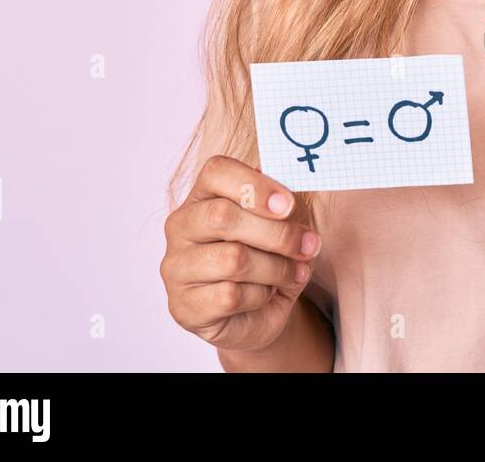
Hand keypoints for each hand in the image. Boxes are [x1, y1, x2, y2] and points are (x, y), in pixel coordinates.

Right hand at [161, 155, 321, 352]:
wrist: (260, 313)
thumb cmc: (269, 259)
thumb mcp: (283, 227)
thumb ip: (283, 208)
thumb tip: (288, 198)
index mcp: (203, 195)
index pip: (216, 172)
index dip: (255, 185)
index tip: (288, 205)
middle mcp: (182, 227)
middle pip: (223, 216)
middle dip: (277, 233)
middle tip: (308, 246)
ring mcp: (177, 267)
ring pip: (232, 259)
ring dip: (276, 269)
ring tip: (292, 274)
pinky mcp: (183, 306)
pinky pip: (230, 296)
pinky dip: (260, 296)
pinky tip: (264, 295)